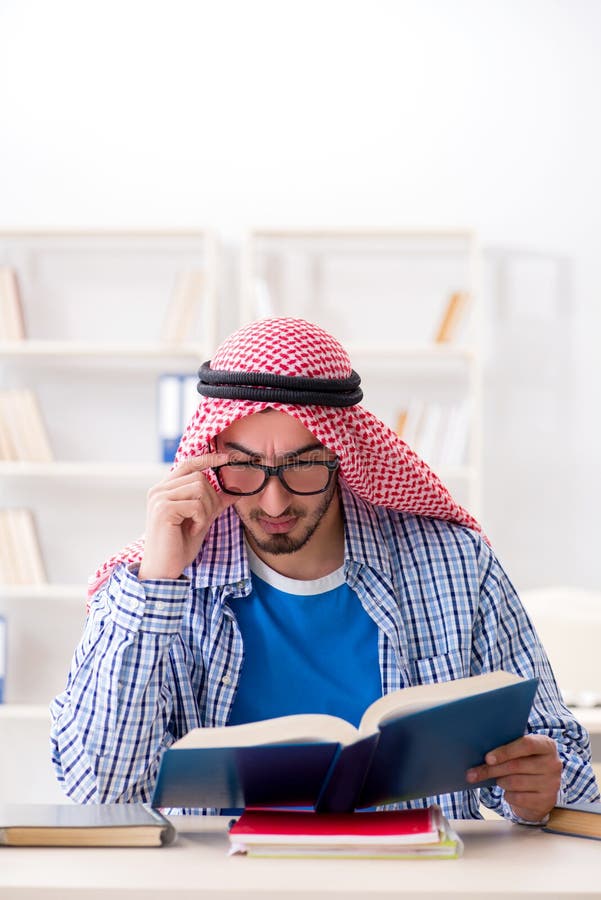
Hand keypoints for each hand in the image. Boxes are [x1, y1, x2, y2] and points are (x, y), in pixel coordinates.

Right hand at [138, 452, 236, 580]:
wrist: (164, 569)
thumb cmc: (180, 546)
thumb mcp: (201, 519)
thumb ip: (214, 502)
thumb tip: (236, 489)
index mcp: (164, 489)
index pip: (188, 464)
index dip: (208, 458)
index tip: (228, 458)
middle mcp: (158, 490)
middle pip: (199, 477)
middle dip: (211, 499)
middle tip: (204, 519)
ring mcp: (159, 498)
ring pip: (200, 488)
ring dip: (206, 510)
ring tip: (196, 525)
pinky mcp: (163, 509)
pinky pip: (196, 504)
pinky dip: (201, 519)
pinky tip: (192, 530)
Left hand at [466, 734, 561, 821]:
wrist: (542, 789)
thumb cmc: (526, 763)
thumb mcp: (521, 752)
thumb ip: (508, 747)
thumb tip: (481, 752)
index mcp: (547, 745)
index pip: (526, 744)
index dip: (505, 751)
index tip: (487, 758)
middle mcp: (553, 764)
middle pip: (516, 766)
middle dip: (492, 770)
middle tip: (474, 773)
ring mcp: (552, 784)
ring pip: (515, 782)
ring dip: (501, 782)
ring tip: (499, 780)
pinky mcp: (547, 801)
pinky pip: (518, 798)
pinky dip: (508, 795)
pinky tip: (509, 791)